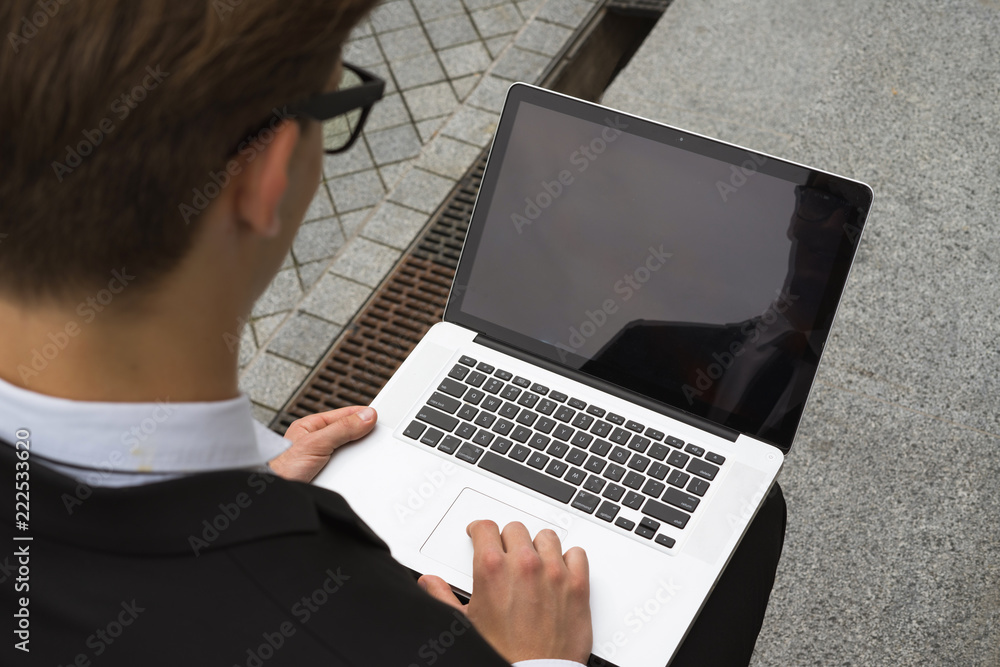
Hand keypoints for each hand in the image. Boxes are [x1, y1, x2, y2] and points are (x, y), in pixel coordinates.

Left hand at [268, 405, 375, 481]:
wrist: (274, 496)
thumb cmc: (281, 469)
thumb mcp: (316, 443)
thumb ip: (341, 429)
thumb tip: (365, 417)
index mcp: (310, 426)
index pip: (342, 415)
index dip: (360, 414)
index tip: (376, 416)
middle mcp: (315, 441)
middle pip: (347, 433)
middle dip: (360, 437)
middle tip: (374, 436)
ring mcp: (320, 458)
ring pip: (347, 453)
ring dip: (355, 458)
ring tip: (362, 456)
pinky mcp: (324, 474)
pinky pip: (344, 469)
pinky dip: (351, 471)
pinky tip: (354, 472)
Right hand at [418, 520, 591, 663]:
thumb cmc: (503, 654)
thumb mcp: (465, 625)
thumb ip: (443, 596)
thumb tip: (430, 583)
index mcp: (493, 569)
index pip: (486, 527)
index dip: (480, 530)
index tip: (480, 533)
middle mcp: (524, 565)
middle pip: (515, 529)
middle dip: (507, 540)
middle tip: (505, 554)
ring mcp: (553, 573)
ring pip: (546, 537)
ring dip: (538, 546)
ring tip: (533, 561)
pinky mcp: (578, 585)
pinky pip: (577, 554)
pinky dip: (569, 559)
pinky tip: (560, 570)